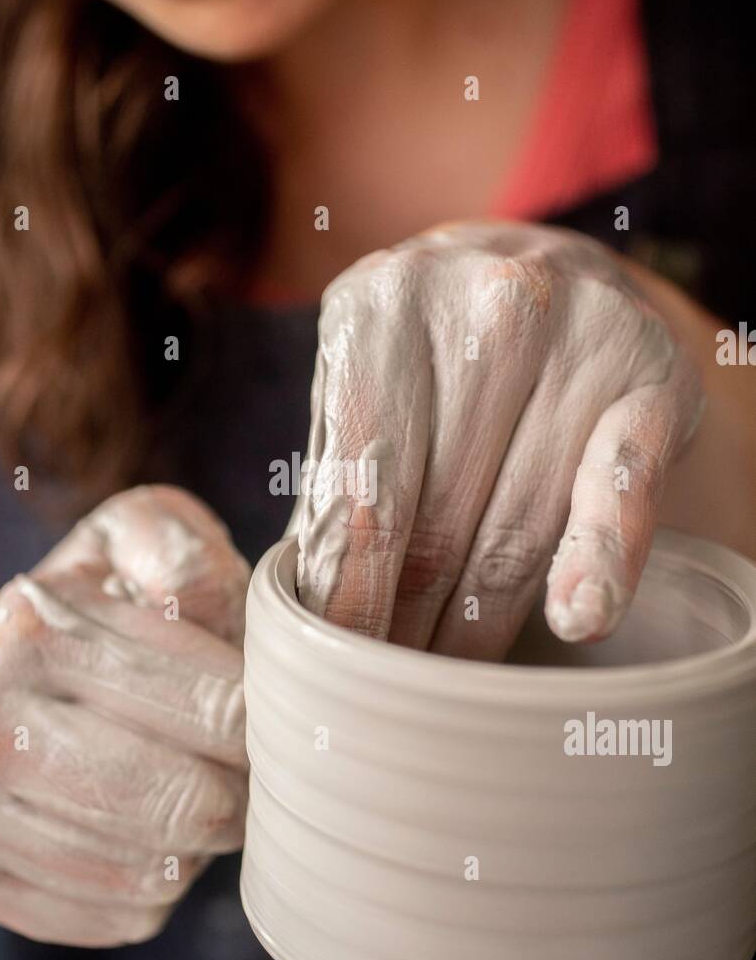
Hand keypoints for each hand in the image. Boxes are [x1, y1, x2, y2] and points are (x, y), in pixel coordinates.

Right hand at [0, 486, 250, 946]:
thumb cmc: (92, 611)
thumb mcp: (135, 542)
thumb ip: (188, 555)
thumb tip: (216, 608)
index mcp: (36, 626)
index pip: (220, 709)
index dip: (267, 726)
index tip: (269, 719)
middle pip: (183, 804)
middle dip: (239, 796)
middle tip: (243, 774)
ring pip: (153, 872)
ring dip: (196, 845)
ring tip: (186, 795)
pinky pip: (117, 918)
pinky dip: (154, 888)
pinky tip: (139, 836)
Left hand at [296, 223, 703, 659]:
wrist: (544, 265)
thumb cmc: (432, 350)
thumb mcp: (363, 385)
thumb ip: (337, 480)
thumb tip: (309, 610)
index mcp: (383, 308)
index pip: (362, 494)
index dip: (348, 599)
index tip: (339, 670)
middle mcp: (485, 308)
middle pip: (435, 522)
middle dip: (407, 626)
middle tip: (391, 695)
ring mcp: (578, 333)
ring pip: (516, 528)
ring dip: (479, 626)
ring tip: (450, 684)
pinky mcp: (650, 373)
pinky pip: (621, 487)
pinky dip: (600, 558)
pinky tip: (577, 619)